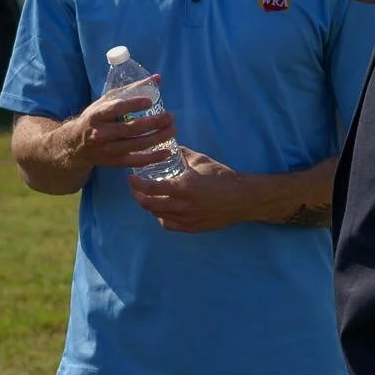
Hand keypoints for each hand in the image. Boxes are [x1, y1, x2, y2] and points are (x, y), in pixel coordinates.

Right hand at [72, 83, 177, 170]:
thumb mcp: (106, 101)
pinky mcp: (115, 162)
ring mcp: (108, 150)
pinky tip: (167, 151)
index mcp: (97, 115)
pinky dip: (153, 157)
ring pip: (136, 145)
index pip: (116, 108)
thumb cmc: (95, 118)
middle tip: (170, 116)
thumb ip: (130, 90)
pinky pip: (137, 161)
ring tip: (172, 129)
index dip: (133, 104)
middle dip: (153, 123)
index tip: (150, 101)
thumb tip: (156, 78)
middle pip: (130, 129)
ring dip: (158, 138)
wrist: (76, 144)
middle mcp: (101, 133)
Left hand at [127, 147, 256, 232]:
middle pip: (149, 205)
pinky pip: (169, 224)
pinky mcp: (192, 228)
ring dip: (149, 206)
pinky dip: (162, 217)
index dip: (136, 184)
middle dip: (138, 196)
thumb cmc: (223, 177)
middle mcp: (182, 206)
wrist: (243, 199)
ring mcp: (187, 219)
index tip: (131, 178)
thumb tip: (169, 146)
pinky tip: (163, 209)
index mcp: (183, 188)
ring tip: (148, 197)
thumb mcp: (201, 161)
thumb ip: (182, 154)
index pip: (150, 189)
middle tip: (135, 189)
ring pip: (157, 215)